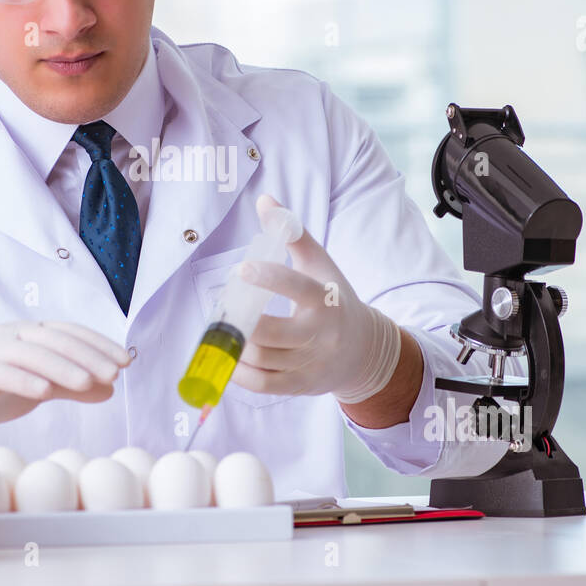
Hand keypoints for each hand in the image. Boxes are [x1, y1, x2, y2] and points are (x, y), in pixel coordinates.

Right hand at [0, 320, 132, 425]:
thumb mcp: (36, 388)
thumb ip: (69, 386)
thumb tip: (110, 389)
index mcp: (29, 335)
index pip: (69, 334)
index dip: (99, 344)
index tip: (125, 362)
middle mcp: (12, 335)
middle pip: (55, 340)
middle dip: (88, 355)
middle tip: (115, 373)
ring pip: (32, 354)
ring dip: (63, 367)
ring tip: (88, 383)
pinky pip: (1, 372)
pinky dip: (23, 380)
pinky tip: (44, 393)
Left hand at [228, 194, 401, 403]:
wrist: (364, 349)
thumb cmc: (333, 298)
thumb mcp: (320, 265)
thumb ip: (292, 233)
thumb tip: (265, 200)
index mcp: (326, 298)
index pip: (298, 287)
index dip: (270, 278)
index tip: (242, 267)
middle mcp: (321, 334)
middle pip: (274, 333)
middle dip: (242, 323)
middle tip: (223, 309)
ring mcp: (311, 363)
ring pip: (264, 360)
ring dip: (235, 346)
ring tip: (221, 330)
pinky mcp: (301, 385)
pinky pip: (265, 384)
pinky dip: (240, 374)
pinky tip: (227, 358)